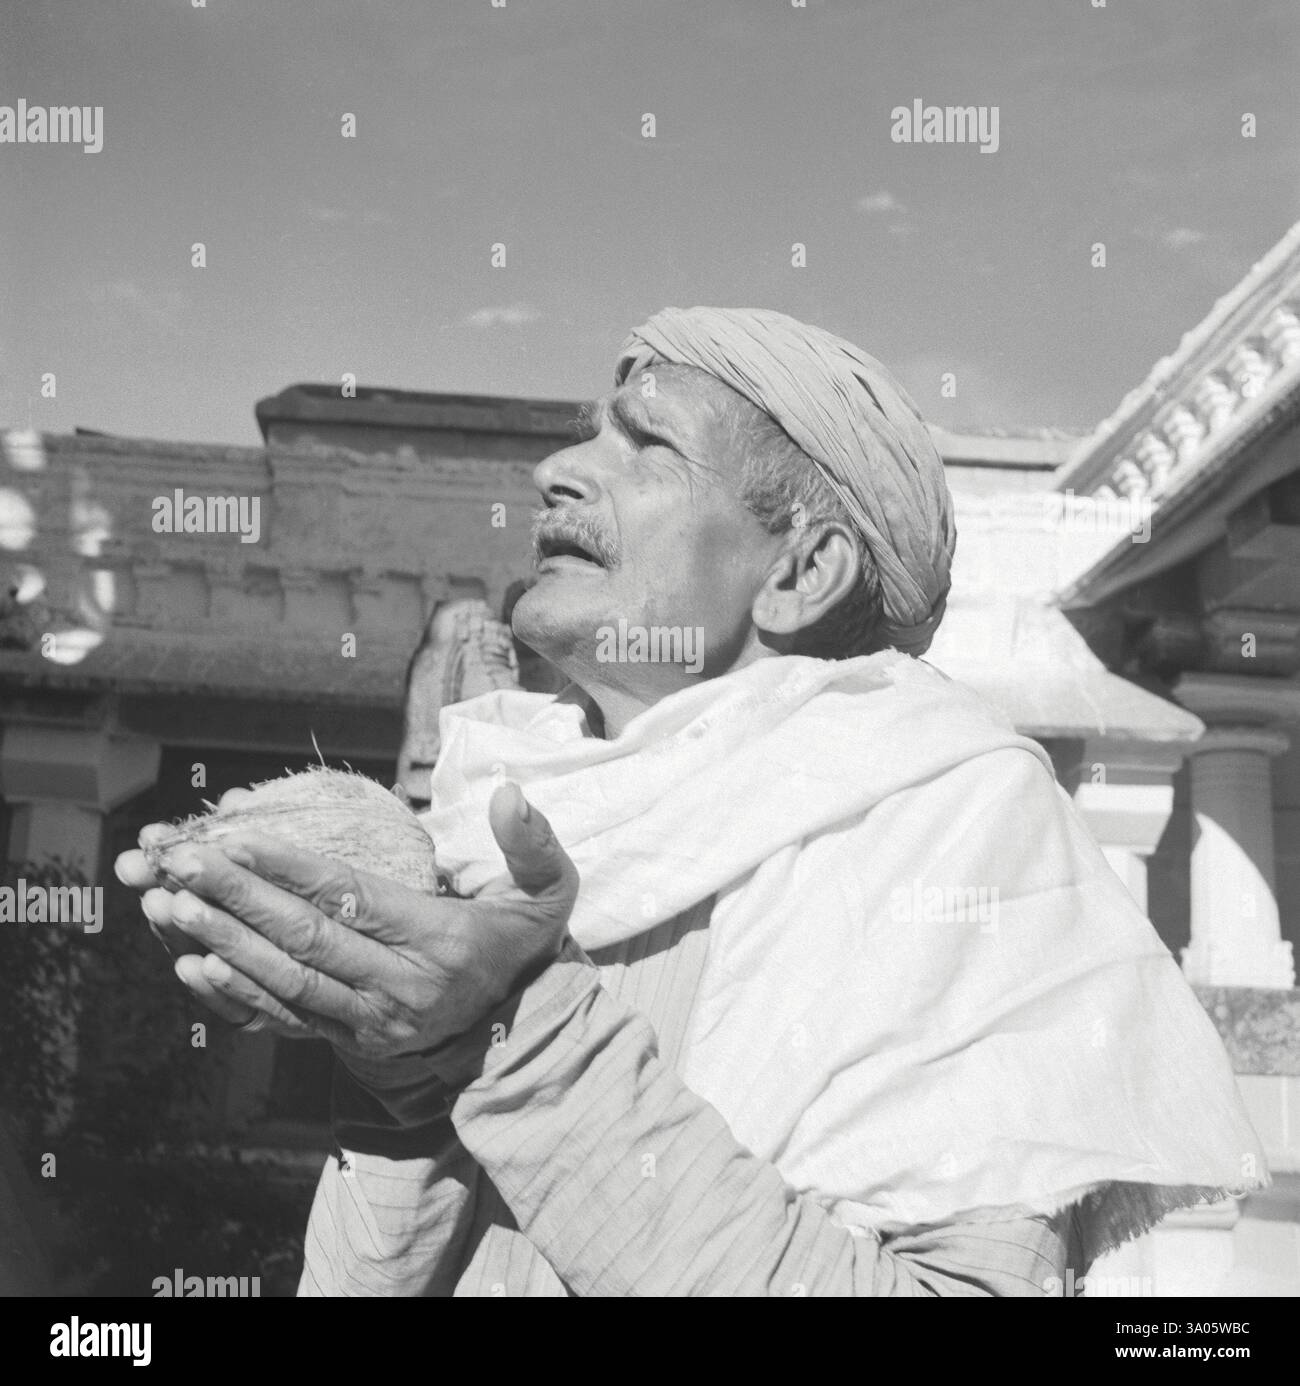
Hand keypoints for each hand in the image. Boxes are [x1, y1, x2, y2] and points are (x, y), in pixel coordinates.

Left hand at [113, 782, 577, 1056]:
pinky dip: (236, 993)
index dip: (294, 869)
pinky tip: (193, 965)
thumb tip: (509, 793)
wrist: (519, 1029)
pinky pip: (285, 1017)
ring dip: (223, 943)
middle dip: (239, 899)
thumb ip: (532, 843)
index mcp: (442, 942)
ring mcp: (372, 1021)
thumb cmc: (522, 943)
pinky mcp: (350, 1040)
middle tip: (184, 862)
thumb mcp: (549, 891)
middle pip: (308, 939)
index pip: (356, 899)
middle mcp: (402, 987)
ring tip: (171, 906)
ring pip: (286, 980)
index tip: (239, 838)